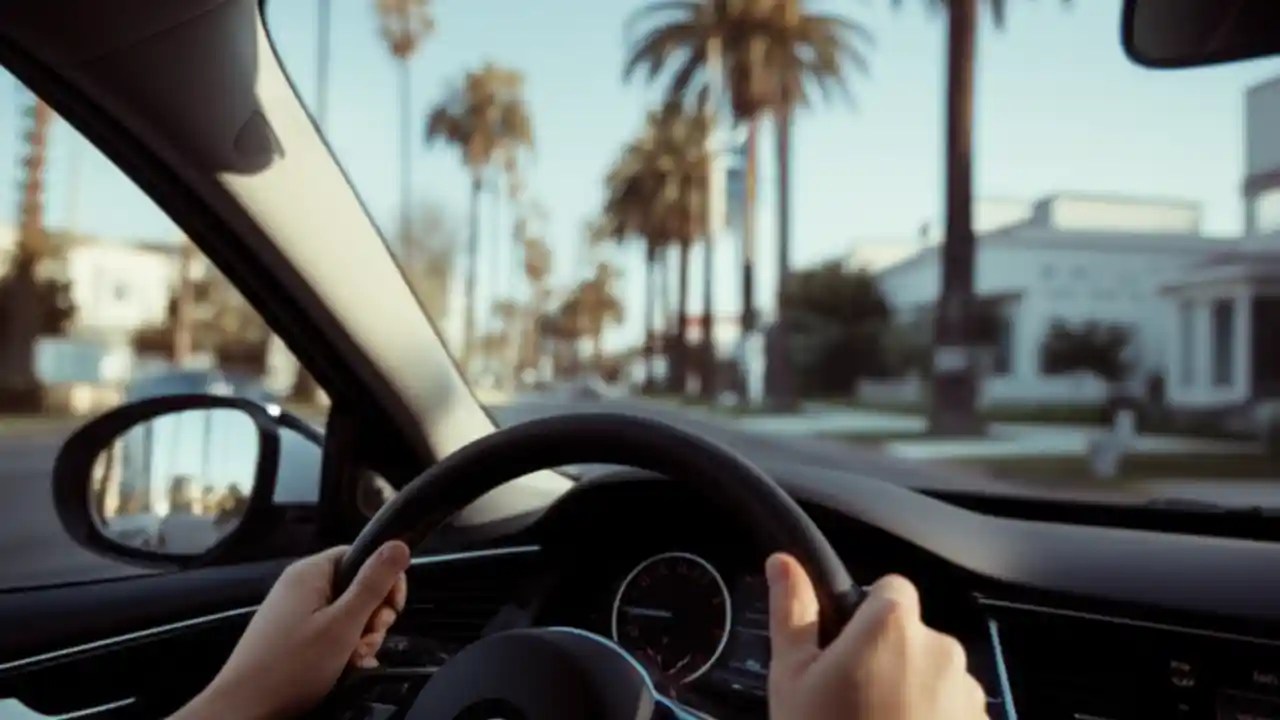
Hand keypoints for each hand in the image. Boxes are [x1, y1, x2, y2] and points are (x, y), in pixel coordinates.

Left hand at [173, 541, 410, 719]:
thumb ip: (374, 583)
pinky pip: (330, 631)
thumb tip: (400, 542)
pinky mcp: (292, 635)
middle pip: (356, 586)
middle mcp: (301, 586)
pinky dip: (344, 647)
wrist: (244, 710)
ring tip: (356, 660)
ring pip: (346, 613)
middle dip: (373, 616)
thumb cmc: (295, 664)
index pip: (360, 555)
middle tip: (370, 641)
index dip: (385, 579)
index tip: (394, 610)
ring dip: (361, 636)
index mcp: (311, 572)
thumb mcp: (343, 623)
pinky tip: (347, 667)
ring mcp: (295, 612)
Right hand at [766, 553, 987, 719]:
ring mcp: (967, 693)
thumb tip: (784, 562)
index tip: (843, 651)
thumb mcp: (792, 678)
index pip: (888, 589)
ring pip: (933, 674)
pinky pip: (953, 710)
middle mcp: (940, 649)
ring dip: (911, 691)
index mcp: (892, 625)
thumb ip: (793, 612)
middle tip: (849, 700)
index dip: (864, 616)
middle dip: (887, 657)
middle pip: (912, 634)